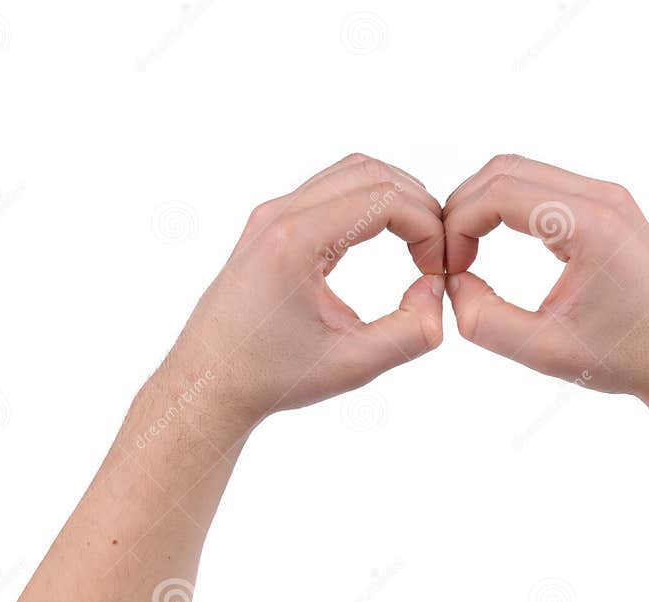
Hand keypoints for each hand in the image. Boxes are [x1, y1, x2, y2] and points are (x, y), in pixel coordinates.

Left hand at [164, 153, 445, 426]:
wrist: (209, 381)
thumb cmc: (272, 377)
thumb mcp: (352, 365)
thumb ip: (410, 333)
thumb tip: (437, 289)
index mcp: (294, 242)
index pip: (383, 198)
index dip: (427, 226)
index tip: (438, 268)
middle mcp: (280, 215)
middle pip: (371, 172)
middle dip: (418, 205)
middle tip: (437, 252)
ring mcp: (273, 215)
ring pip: (352, 172)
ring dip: (396, 198)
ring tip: (420, 243)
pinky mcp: (274, 223)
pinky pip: (333, 190)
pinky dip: (371, 203)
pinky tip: (389, 240)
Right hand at [444, 155, 648, 400]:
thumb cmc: (625, 357)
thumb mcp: (544, 351)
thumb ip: (484, 321)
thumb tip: (452, 284)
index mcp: (591, 225)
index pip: (500, 193)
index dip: (458, 225)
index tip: (448, 268)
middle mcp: (602, 198)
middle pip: (505, 169)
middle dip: (463, 207)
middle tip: (449, 255)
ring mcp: (607, 196)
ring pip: (520, 171)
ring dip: (483, 203)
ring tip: (467, 250)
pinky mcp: (605, 205)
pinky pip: (542, 185)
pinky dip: (507, 205)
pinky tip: (494, 242)